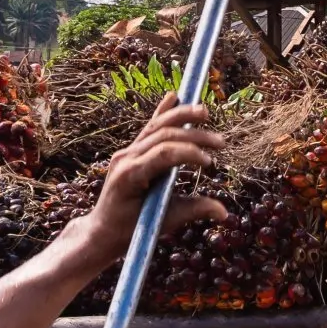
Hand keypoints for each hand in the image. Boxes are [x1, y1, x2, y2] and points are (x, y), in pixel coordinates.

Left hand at [62, 94, 227, 271]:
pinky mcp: (130, 152)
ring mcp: (126, 152)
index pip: (164, 153)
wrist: (103, 230)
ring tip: (205, 112)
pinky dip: (162, 113)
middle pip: (163, 135)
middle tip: (220, 142)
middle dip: (194, 135)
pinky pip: (148, 129)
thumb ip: (192, 211)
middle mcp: (126, 158)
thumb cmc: (131, 230)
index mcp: (131, 175)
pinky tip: (174, 97)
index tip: (210, 161)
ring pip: (156, 126)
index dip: (190, 153)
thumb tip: (224, 213)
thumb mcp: (162, 222)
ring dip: (181, 117)